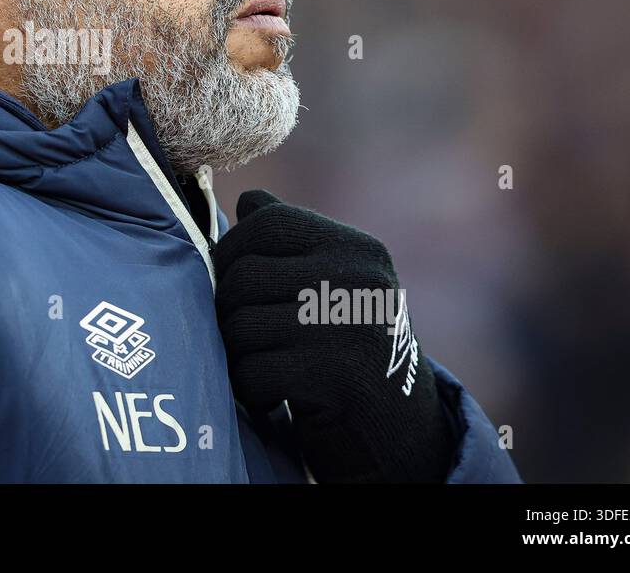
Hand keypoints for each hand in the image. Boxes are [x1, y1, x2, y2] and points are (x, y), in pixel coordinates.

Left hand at [212, 190, 454, 481]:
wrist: (401, 428)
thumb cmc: (349, 347)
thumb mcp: (332, 283)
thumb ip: (292, 240)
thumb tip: (248, 200)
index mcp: (357, 248)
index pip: (269, 223)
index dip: (232, 250)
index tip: (233, 279)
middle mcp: (358, 279)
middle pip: (244, 276)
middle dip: (228, 309)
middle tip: (244, 334)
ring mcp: (350, 327)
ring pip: (241, 325)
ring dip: (238, 353)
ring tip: (259, 362)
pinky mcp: (339, 377)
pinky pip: (254, 372)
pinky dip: (249, 389)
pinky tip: (268, 394)